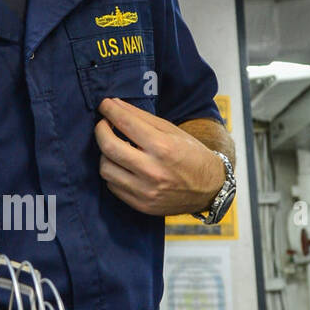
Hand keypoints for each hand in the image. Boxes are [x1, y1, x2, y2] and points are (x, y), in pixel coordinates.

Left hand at [94, 98, 224, 215]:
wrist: (209, 189)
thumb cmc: (192, 155)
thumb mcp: (172, 131)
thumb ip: (142, 118)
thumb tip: (115, 104)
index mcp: (163, 147)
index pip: (126, 124)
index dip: (110, 111)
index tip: (104, 105)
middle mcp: (152, 170)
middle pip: (109, 147)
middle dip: (100, 131)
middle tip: (103, 124)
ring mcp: (145, 191)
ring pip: (106, 169)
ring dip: (105, 154)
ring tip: (114, 146)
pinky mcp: (141, 204)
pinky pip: (112, 186)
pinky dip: (113, 172)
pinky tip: (121, 165)